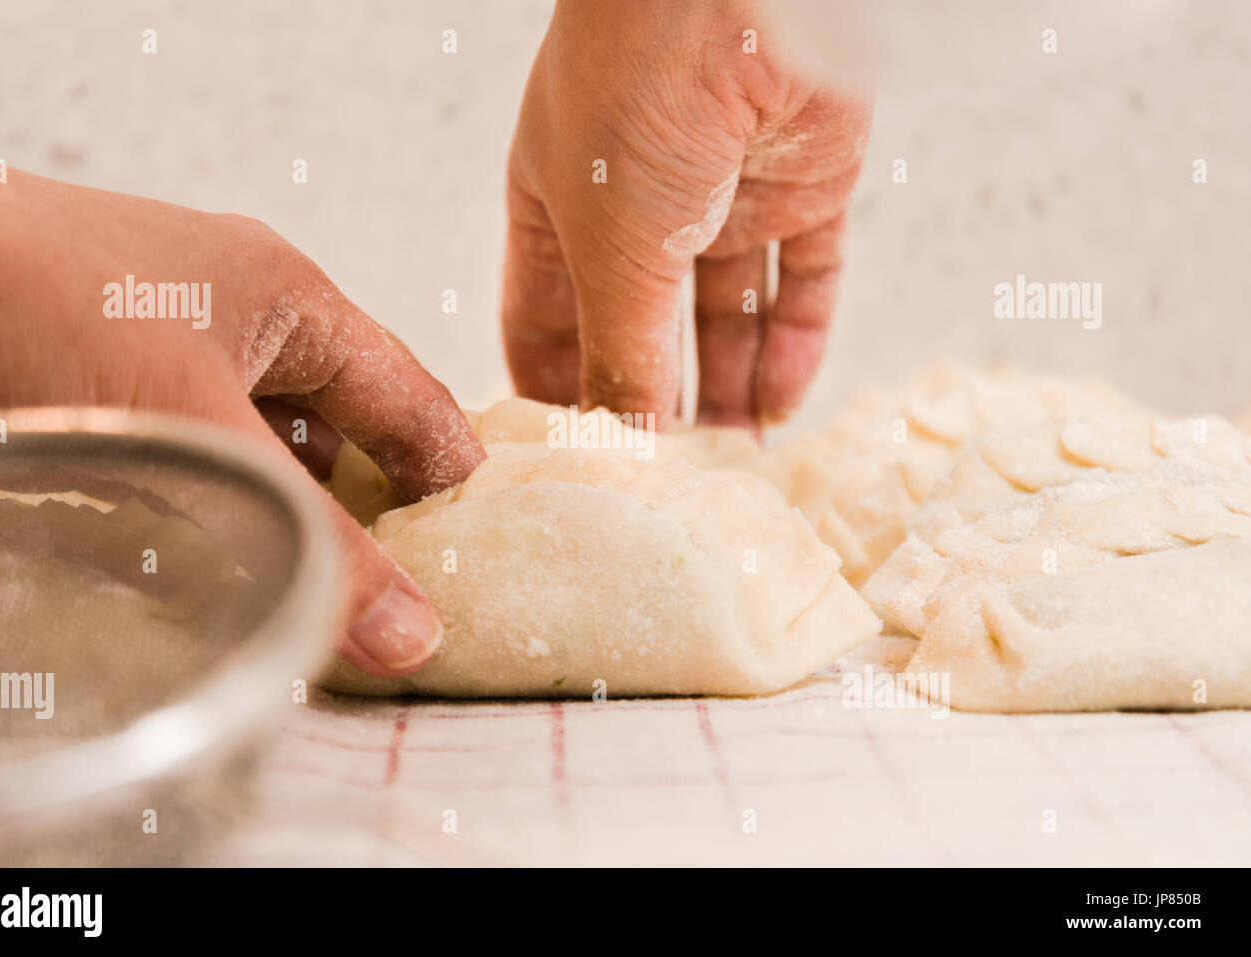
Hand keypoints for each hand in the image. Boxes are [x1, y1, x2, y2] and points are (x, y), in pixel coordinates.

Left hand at [0, 152, 484, 675]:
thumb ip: (310, 540)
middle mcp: (239, 320)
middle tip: (396, 599)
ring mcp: (170, 355)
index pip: (409, 395)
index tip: (480, 556)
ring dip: (282, 523)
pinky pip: (194, 467)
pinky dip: (212, 519)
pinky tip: (211, 569)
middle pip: (340, 432)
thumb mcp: (201, 431)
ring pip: (263, 457)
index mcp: (292, 298)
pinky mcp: (109, 394)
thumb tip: (410, 632)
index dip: (452, 473)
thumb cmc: (39, 306)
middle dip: (366, 513)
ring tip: (308, 598)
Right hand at [502, 0, 870, 428]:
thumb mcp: (614, 250)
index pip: (547, 320)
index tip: (571, 466)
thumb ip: (620, 354)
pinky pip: (803, 281)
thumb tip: (624, 446)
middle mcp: (639, 207)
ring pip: (728, 315)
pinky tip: (780, 406)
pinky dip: (796, 343)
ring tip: (734, 465)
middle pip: (646, 328)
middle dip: (657, 402)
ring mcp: (725, 196)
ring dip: (732, 387)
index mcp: (561, 207)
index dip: (556, 391)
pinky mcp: (805, 186)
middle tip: (667, 483)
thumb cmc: (639, 97)